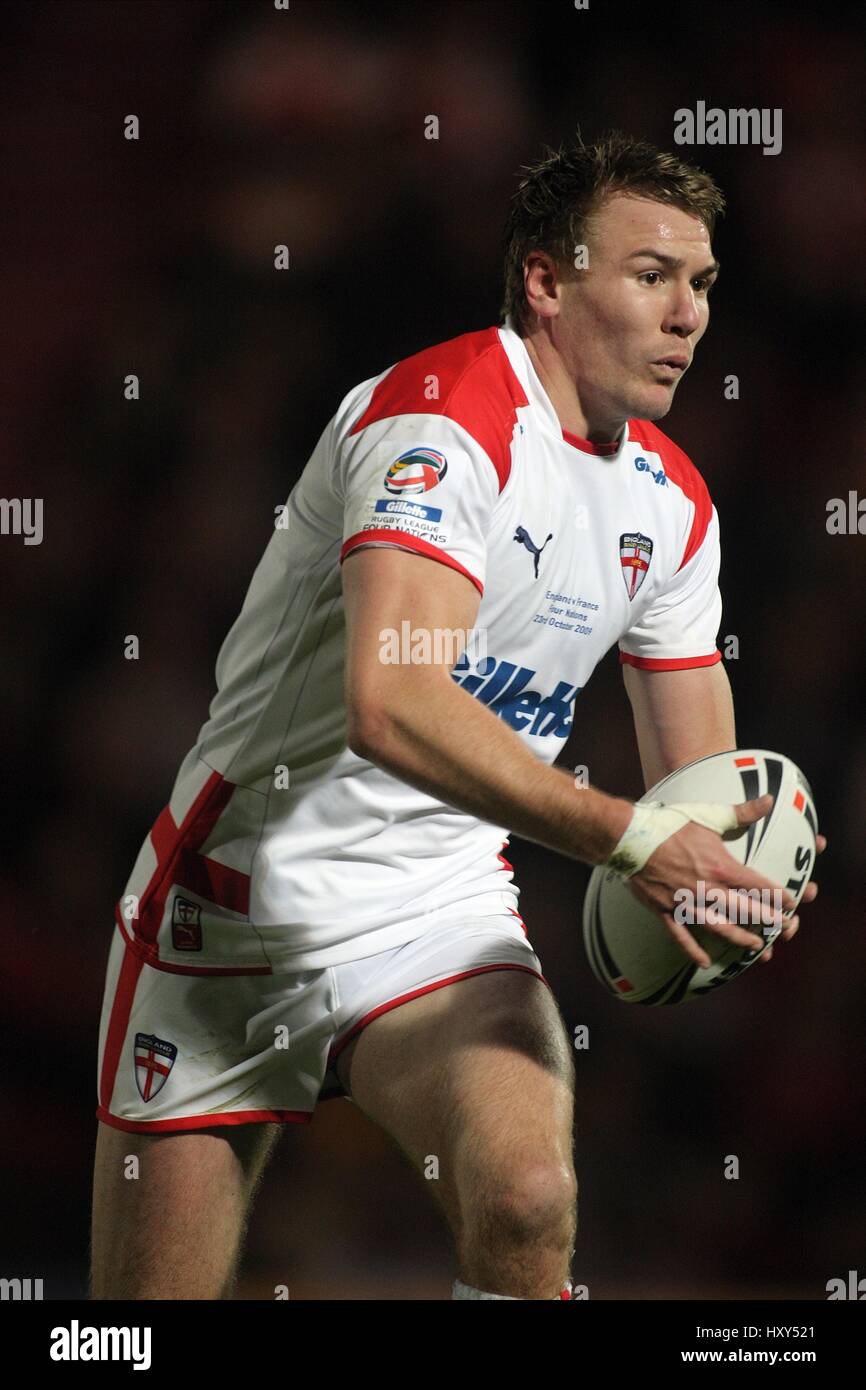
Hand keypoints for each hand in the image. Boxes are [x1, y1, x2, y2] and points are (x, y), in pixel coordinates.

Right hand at [626, 795, 823, 968]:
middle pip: (743, 909)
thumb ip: (741, 812)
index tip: (791, 903)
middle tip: (784, 929)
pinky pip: (681, 936)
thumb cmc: (669, 825)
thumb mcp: (708, 816)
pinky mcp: (665, 910)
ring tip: (755, 947)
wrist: (630, 837)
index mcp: (719, 866)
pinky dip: (693, 950)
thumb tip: (768, 801)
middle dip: (766, 920)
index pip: (756, 884)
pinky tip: (704, 963)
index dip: (776, 895)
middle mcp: (705, 888)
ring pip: (718, 926)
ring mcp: (685, 902)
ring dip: (739, 938)